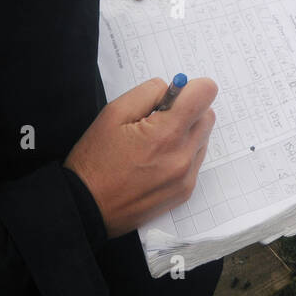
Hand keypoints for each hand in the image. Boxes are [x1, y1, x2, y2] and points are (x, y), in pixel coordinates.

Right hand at [64, 76, 217, 239]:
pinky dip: (182, 153)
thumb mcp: (114, 112)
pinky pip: (195, 160)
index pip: (206, 93)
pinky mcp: (185, 191)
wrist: (87, 208)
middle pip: (208, 115)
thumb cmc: (95, 162)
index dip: (191, 87)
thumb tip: (174, 87)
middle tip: (159, 118)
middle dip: (189, 109)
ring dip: (186, 132)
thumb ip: (149, 92)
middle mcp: (183, 157)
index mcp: (166, 134)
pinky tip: (155, 159)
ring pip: (202, 138)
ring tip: (153, 142)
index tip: (175, 94)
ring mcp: (186, 177)